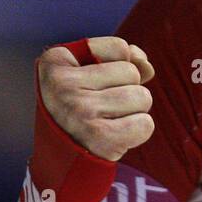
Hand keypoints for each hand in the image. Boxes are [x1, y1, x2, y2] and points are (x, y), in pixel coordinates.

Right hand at [37, 37, 155, 160]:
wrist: (63, 154)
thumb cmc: (81, 105)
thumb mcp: (89, 71)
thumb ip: (121, 57)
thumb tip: (146, 65)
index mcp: (55, 59)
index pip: (120, 48)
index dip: (119, 66)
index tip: (95, 83)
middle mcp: (63, 84)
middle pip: (133, 73)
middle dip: (127, 89)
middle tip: (102, 107)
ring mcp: (80, 110)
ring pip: (142, 97)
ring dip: (135, 111)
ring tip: (109, 120)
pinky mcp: (98, 136)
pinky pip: (146, 124)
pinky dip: (139, 130)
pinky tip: (117, 135)